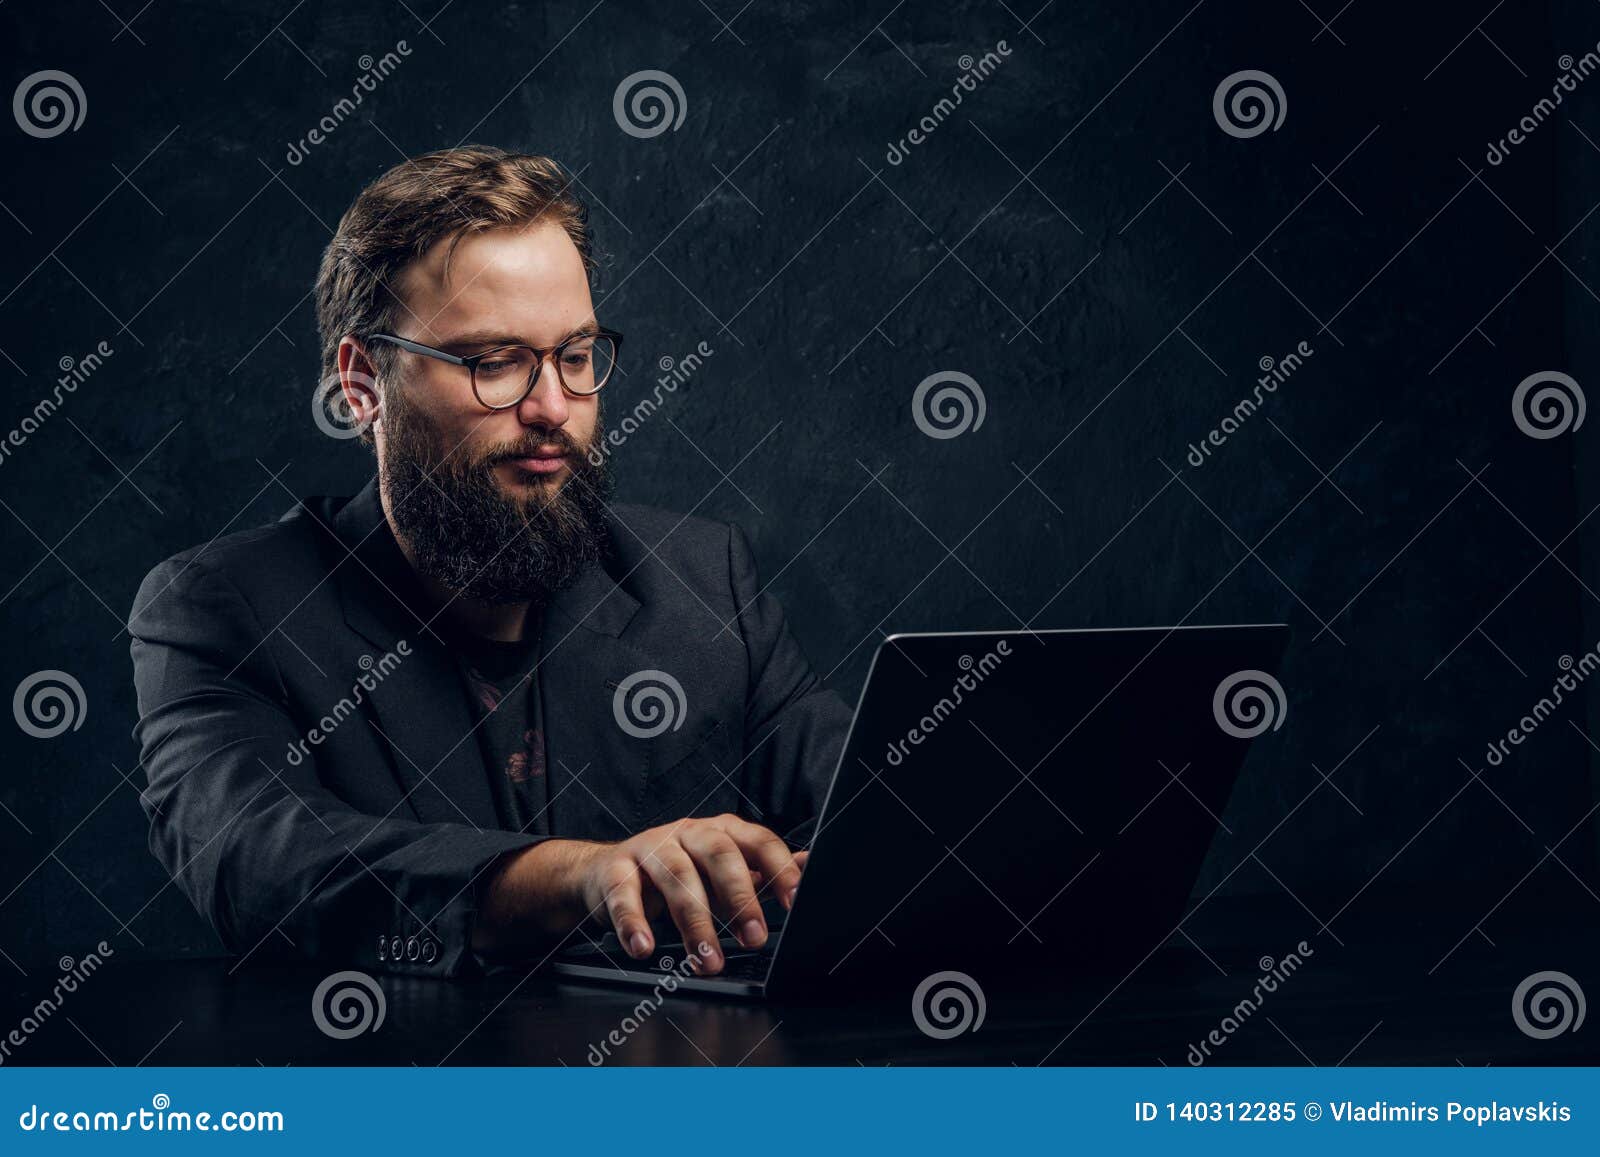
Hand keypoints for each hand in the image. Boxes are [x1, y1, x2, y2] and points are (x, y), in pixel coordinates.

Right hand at [574, 814, 804, 973]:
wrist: (606, 871)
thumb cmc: (678, 873)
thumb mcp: (723, 873)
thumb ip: (763, 871)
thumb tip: (811, 865)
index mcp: (722, 831)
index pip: (758, 842)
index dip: (779, 869)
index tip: (795, 901)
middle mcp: (689, 833)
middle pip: (720, 856)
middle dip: (740, 898)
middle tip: (754, 938)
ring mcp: (651, 847)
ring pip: (677, 878)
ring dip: (695, 923)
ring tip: (707, 961)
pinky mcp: (616, 870)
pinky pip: (625, 894)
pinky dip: (634, 923)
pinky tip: (644, 948)